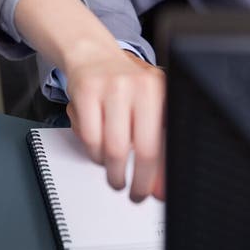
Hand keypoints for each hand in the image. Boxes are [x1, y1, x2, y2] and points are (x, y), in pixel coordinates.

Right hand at [13, 0, 165, 200]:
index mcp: (159, 90)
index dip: (159, 175)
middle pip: (141, 149)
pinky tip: (98, 149)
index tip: (156, 194)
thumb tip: (160, 187)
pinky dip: (93, 153)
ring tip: (114, 172)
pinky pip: (89, 140)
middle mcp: (138, 85)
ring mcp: (110, 87)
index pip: (165, 142)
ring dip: (112, 171)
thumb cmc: (124, 87)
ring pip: (112, 150)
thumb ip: (156, 147)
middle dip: (137, 181)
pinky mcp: (85, 92)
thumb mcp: (147, 108)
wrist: (92, 55)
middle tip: (133, 192)